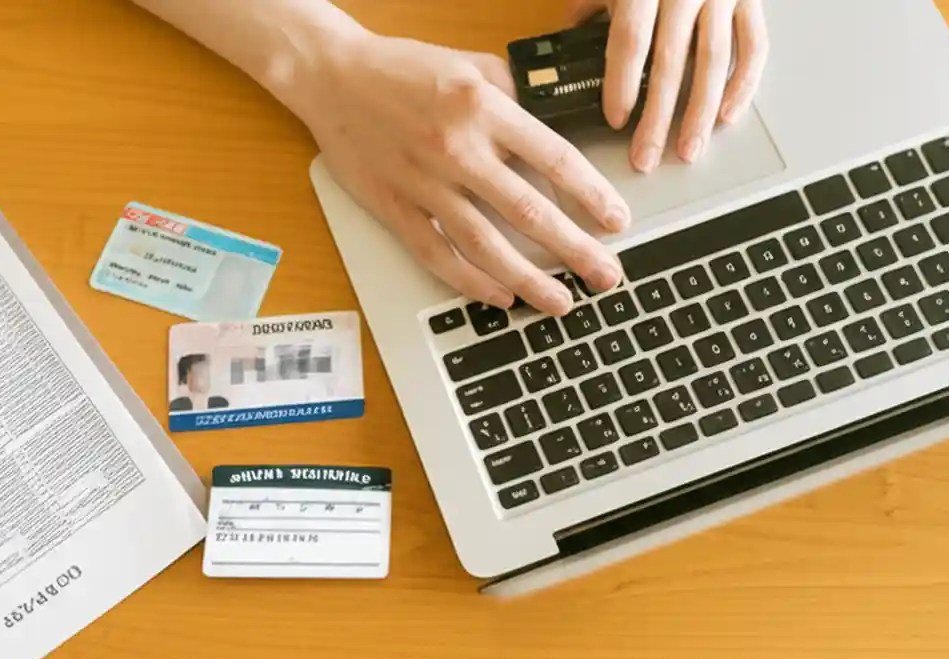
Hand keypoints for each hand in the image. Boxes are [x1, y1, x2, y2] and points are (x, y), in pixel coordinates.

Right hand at [283, 32, 631, 315]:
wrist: (332, 78)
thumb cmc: (403, 70)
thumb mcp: (470, 66)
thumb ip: (514, 98)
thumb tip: (552, 136)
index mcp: (483, 108)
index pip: (553, 159)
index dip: (591, 195)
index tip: (616, 221)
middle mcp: (456, 149)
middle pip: (528, 211)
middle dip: (575, 249)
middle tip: (606, 276)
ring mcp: (424, 184)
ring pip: (486, 244)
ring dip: (529, 279)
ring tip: (562, 301)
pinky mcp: (395, 208)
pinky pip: (438, 255)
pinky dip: (472, 281)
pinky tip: (501, 297)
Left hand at [570, 0, 769, 171]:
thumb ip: (592, 0)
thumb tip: (569, 34)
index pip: (631, 40)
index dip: (622, 83)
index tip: (616, 119)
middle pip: (671, 63)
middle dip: (658, 118)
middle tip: (646, 157)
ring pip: (713, 63)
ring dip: (699, 113)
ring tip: (687, 150)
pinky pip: (753, 47)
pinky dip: (743, 85)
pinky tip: (727, 117)